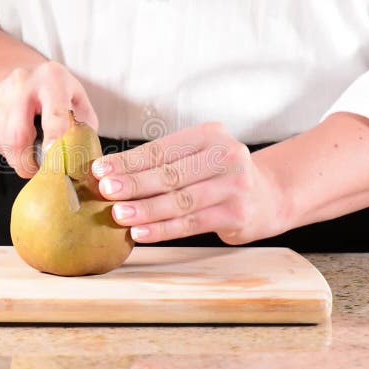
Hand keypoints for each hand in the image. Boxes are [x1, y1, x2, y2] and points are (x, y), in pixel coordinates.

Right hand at [0, 61, 97, 178]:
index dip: (54, 141)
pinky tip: (16, 140)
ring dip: (17, 158)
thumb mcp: (79, 102)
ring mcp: (0, 94)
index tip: (54, 162)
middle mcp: (22, 83)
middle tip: (38, 171)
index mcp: (52, 80)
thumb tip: (80, 161)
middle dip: (27, 163)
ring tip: (30, 154)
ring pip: (3, 142)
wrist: (25, 74)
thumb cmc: (57, 93)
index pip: (54, 115)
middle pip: (18, 134)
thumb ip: (83, 128)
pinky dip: (6, 149)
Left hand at [91, 123, 293, 244]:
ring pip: (180, 200)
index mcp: (210, 135)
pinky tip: (140, 232)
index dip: (128, 161)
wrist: (269, 196)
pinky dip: (163, 229)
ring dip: (145, 209)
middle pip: (170, 173)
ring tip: (118, 214)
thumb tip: (109, 175)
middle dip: (133, 183)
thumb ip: (163, 163)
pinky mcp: (236, 214)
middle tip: (105, 190)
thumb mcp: (198, 157)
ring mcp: (234, 186)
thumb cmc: (218, 176)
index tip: (100, 170)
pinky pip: (191, 224)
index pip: (161, 149)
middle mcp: (226, 156)